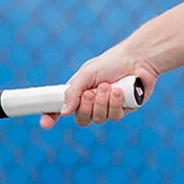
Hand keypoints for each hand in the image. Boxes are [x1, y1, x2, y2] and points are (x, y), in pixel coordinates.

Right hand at [40, 48, 161, 128]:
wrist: (139, 59)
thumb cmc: (112, 62)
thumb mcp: (88, 73)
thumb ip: (73, 92)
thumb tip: (64, 112)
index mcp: (79, 91)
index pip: (61, 107)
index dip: (51, 116)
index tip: (44, 124)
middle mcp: (93, 101)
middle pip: (81, 119)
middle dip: (86, 107)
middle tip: (91, 93)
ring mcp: (108, 107)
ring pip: (98, 119)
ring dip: (102, 103)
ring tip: (109, 86)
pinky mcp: (123, 110)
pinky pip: (114, 116)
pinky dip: (115, 104)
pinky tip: (120, 92)